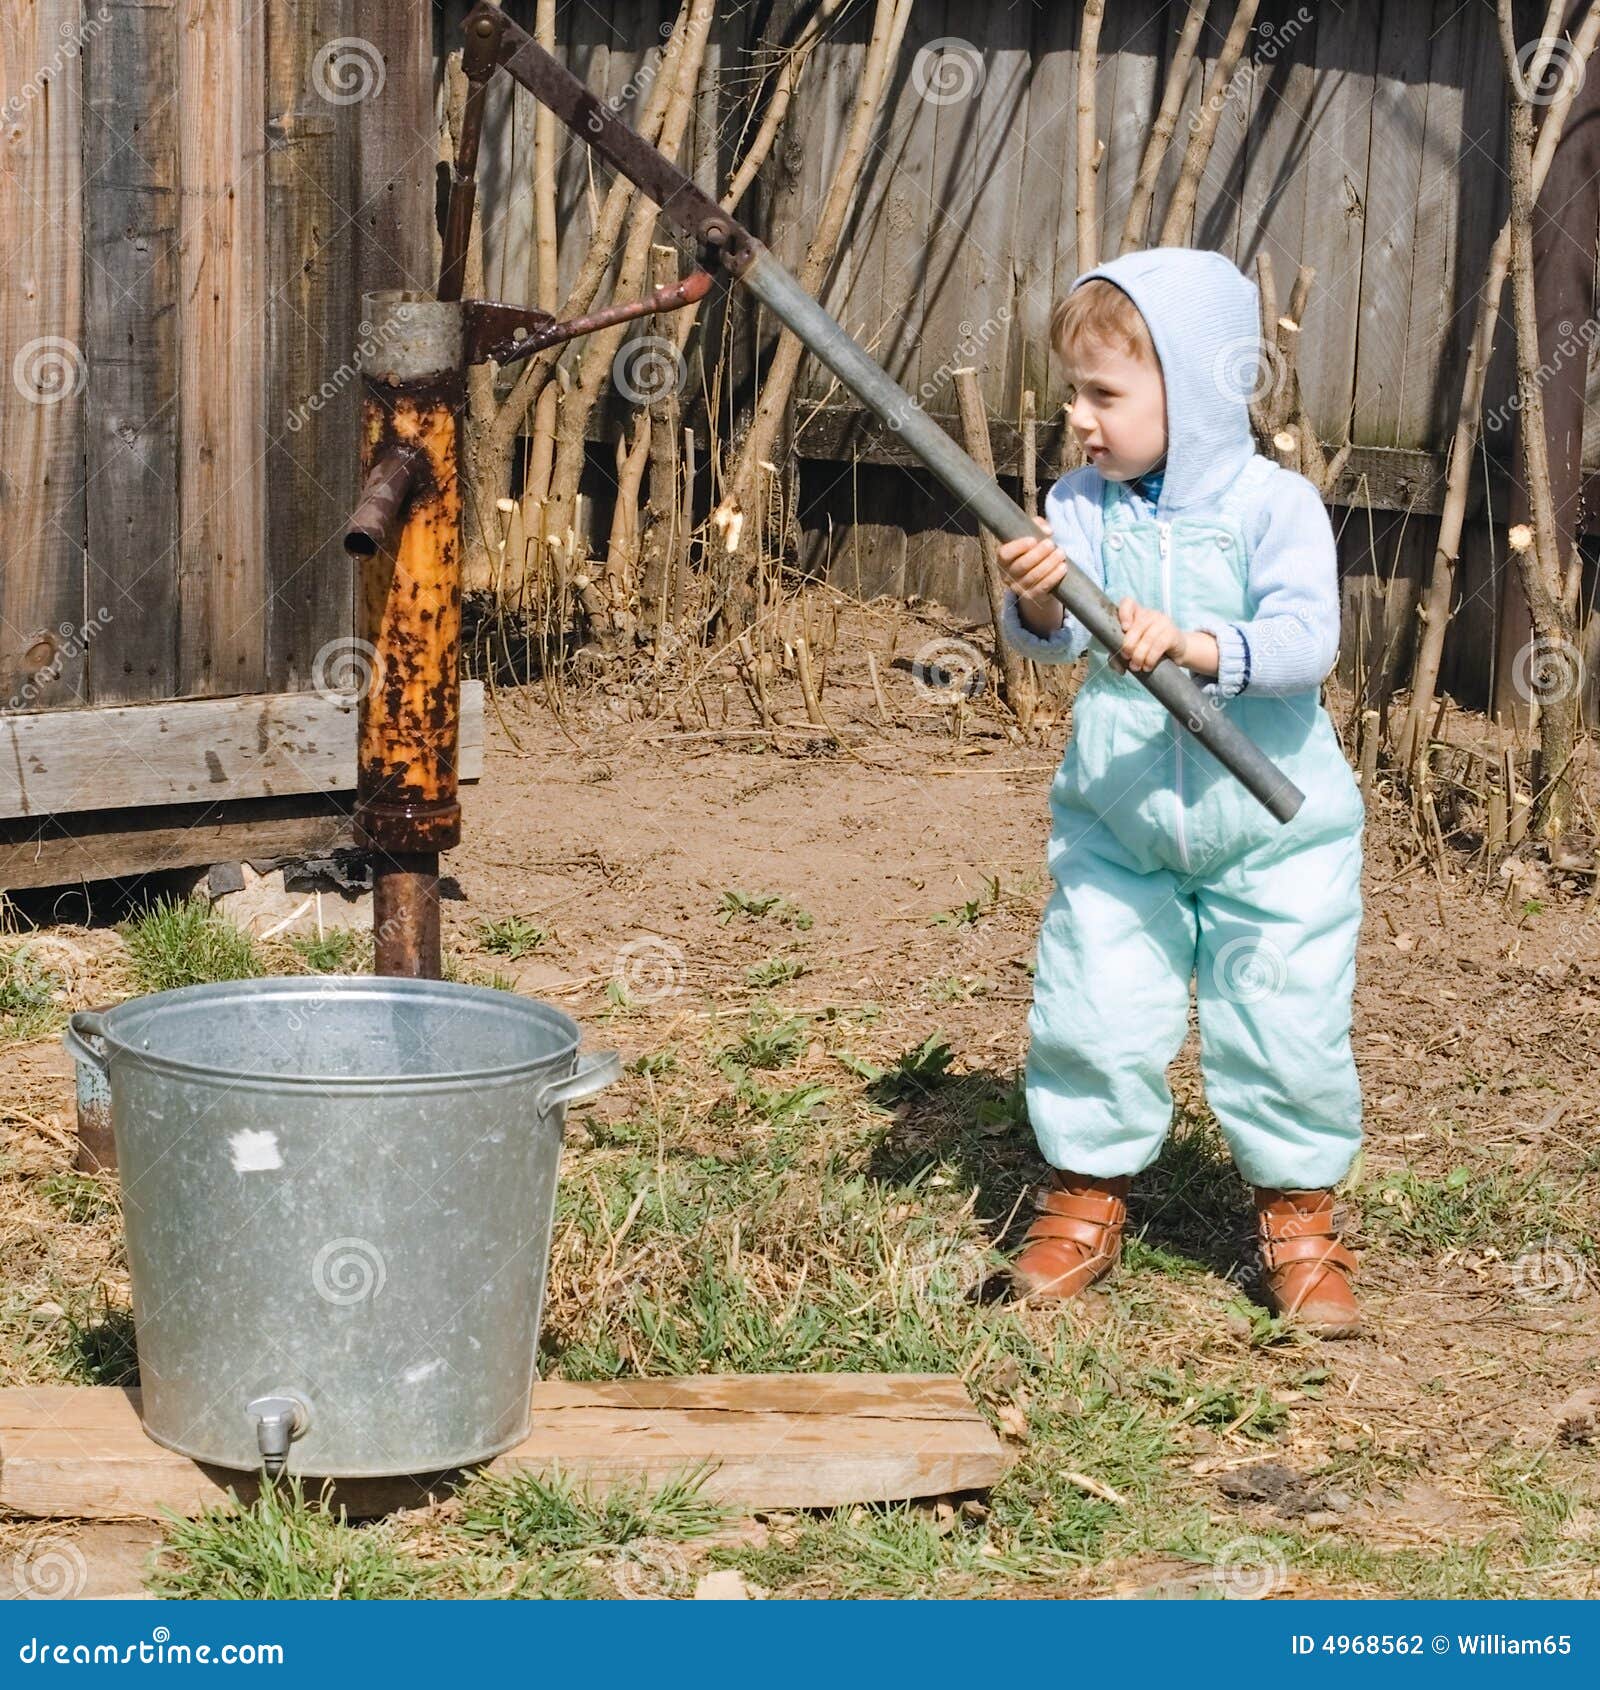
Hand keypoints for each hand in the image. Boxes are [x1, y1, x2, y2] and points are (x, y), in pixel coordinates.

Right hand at [996, 517, 1068, 635]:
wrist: (1038, 579)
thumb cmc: (1033, 551)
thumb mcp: (1032, 536)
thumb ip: (1037, 526)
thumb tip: (1047, 530)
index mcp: (1003, 560)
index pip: (1005, 554)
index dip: (1018, 547)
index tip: (1033, 540)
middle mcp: (1007, 576)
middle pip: (1021, 566)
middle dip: (1038, 554)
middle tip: (1051, 544)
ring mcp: (1018, 588)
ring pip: (1033, 577)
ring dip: (1049, 564)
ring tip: (1061, 553)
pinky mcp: (1031, 597)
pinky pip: (1042, 588)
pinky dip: (1054, 577)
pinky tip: (1063, 567)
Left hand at [1111, 597, 1189, 673]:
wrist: (1176, 652)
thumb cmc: (1150, 649)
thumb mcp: (1134, 649)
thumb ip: (1120, 655)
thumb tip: (1117, 667)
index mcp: (1138, 613)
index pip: (1128, 603)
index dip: (1123, 614)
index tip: (1123, 629)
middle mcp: (1151, 614)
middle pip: (1136, 626)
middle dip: (1129, 645)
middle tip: (1127, 658)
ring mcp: (1163, 622)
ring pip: (1147, 638)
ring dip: (1139, 655)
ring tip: (1136, 667)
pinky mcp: (1173, 633)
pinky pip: (1159, 645)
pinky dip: (1150, 658)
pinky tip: (1147, 666)